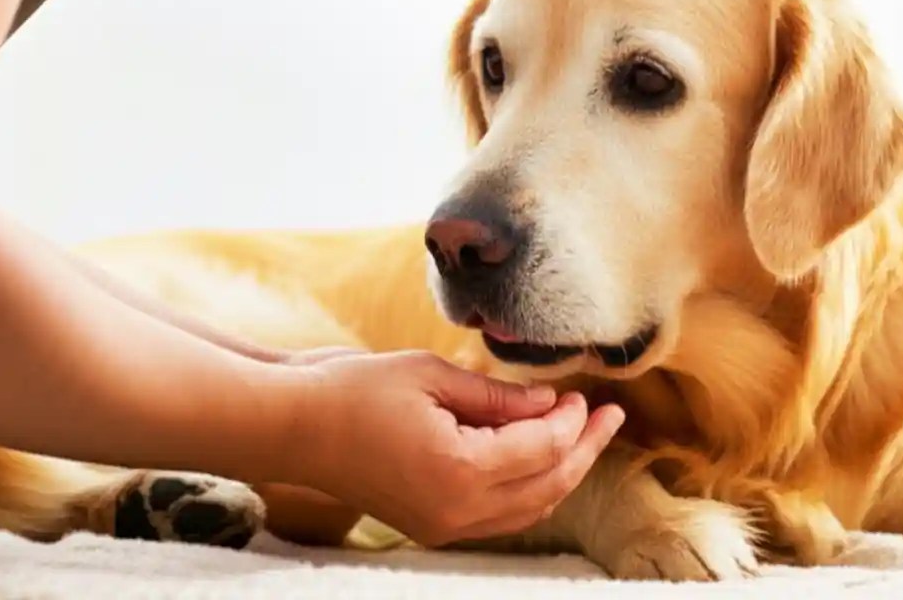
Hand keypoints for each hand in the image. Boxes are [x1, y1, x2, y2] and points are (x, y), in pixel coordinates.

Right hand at [288, 350, 624, 546]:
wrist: (292, 427)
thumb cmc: (353, 390)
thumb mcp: (431, 376)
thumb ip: (497, 396)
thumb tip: (551, 405)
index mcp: (459, 469)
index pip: (542, 448)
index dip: (571, 420)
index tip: (582, 393)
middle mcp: (456, 509)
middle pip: (547, 486)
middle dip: (583, 451)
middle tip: (609, 417)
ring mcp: (442, 525)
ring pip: (528, 509)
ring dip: (561, 474)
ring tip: (585, 438)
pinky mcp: (431, 525)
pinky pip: (499, 517)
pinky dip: (528, 490)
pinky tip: (539, 461)